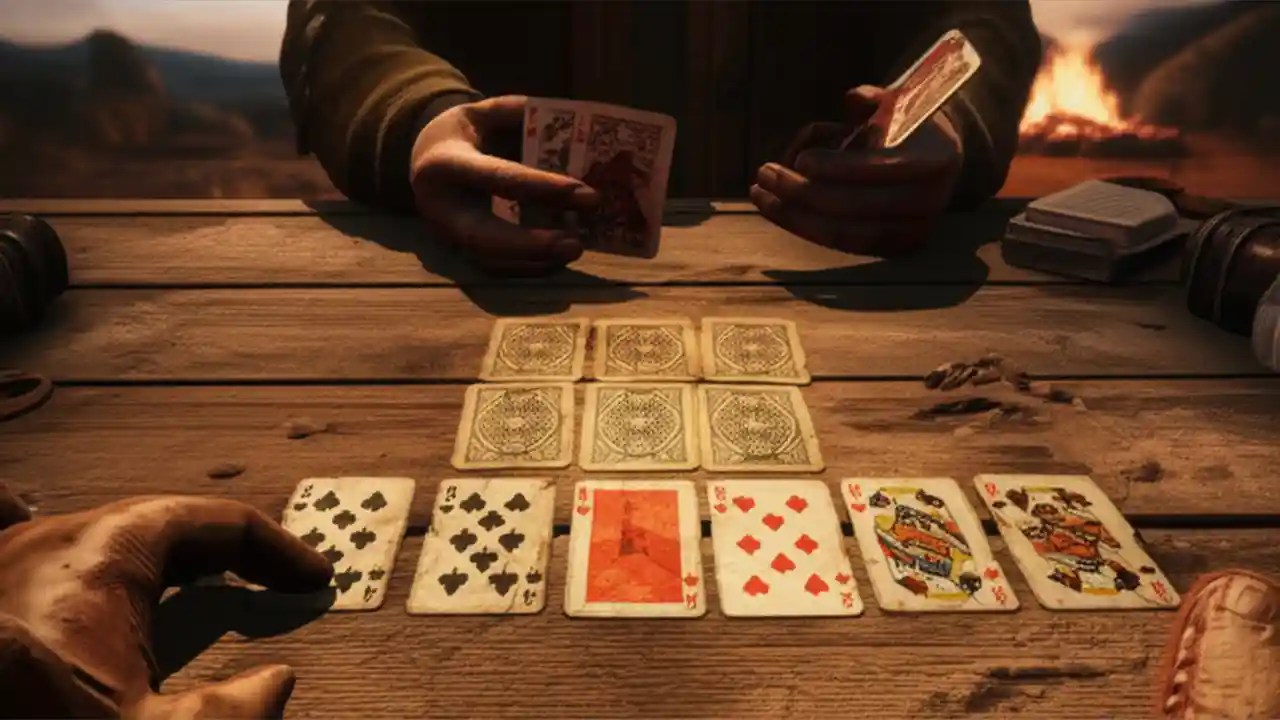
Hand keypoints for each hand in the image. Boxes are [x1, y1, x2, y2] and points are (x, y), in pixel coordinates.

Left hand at [0, 484, 331, 718]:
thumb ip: (234, 714)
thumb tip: (273, 683)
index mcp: (97, 560)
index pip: (209, 523)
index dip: (273, 548)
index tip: (311, 579)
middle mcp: (43, 548)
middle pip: (157, 524)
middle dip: (223, 548)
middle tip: (272, 582)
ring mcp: (5, 572)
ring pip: (104, 539)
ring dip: (167, 557)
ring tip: (208, 583)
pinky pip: (45, 557)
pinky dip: (98, 567)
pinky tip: (81, 578)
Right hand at [410, 95, 599, 276]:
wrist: (422, 159)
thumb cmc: (459, 135)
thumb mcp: (480, 113)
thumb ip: (517, 115)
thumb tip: (569, 125)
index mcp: (445, 164)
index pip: (498, 177)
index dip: (542, 187)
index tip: (585, 193)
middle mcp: (440, 207)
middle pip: (483, 235)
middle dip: (532, 243)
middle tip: (576, 243)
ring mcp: (446, 234)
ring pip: (488, 260)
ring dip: (533, 261)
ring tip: (573, 249)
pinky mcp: (457, 251)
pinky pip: (492, 268)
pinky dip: (526, 268)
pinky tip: (556, 260)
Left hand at [751, 85, 962, 256]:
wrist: (941, 157)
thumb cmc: (909, 122)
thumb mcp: (900, 100)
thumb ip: (875, 99)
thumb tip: (853, 100)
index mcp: (935, 160)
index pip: (879, 171)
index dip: (836, 168)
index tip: (800, 160)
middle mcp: (928, 202)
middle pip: (852, 207)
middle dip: (801, 192)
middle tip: (764, 173)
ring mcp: (912, 232)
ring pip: (842, 232)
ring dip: (793, 215)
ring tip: (760, 194)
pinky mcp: (892, 248)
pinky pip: (842, 243)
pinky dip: (806, 228)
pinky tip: (778, 209)